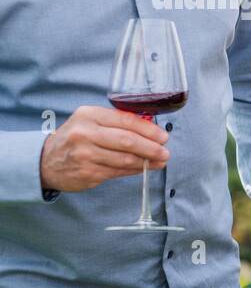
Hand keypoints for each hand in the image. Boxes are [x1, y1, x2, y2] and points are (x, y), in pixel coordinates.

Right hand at [39, 106, 169, 191]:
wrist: (46, 161)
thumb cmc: (76, 138)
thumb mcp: (90, 121)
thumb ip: (116, 123)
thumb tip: (151, 130)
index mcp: (89, 115)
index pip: (126, 120)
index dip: (149, 130)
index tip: (163, 136)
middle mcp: (85, 133)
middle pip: (127, 141)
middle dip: (151, 148)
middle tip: (165, 152)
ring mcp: (85, 154)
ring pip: (124, 159)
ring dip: (146, 162)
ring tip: (160, 162)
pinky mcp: (87, 172)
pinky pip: (118, 172)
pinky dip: (134, 170)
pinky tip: (143, 168)